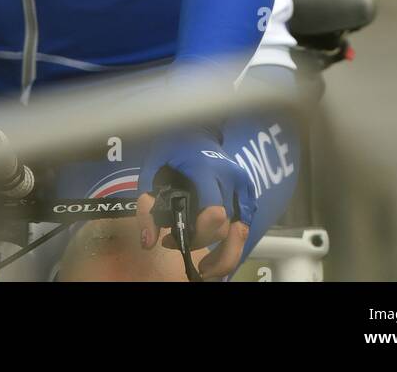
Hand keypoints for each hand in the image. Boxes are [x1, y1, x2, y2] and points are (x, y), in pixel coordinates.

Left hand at [136, 130, 256, 280]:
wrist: (194, 129)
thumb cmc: (170, 149)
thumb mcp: (150, 171)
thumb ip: (148, 206)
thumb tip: (148, 242)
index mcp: (206, 170)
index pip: (214, 213)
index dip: (197, 234)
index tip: (170, 239)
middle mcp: (230, 178)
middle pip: (223, 227)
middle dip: (199, 243)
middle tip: (173, 244)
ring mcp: (243, 184)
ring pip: (240, 231)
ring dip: (222, 254)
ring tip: (204, 267)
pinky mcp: (248, 192)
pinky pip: (245, 224)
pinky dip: (232, 243)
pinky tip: (216, 250)